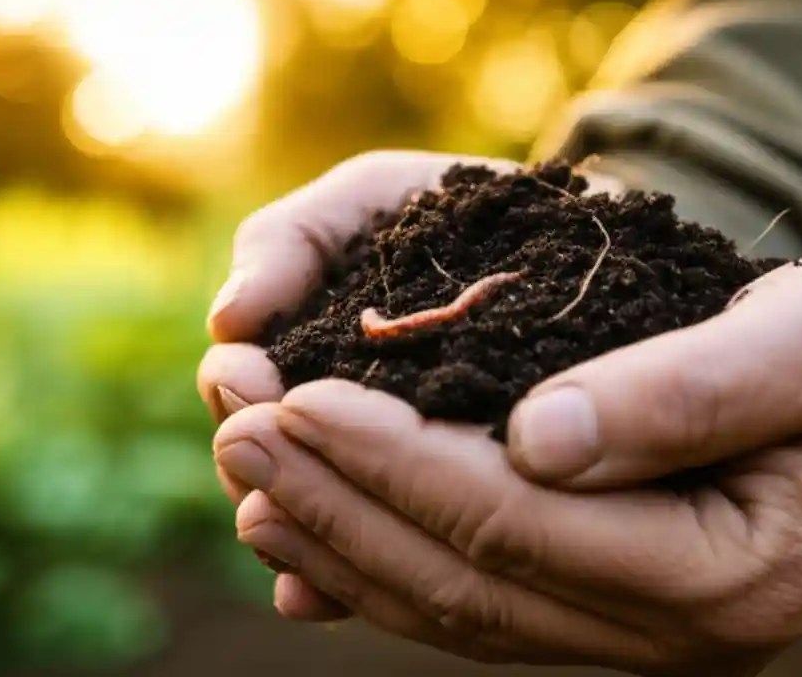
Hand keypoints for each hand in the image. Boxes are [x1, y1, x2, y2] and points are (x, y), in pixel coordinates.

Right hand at [199, 150, 532, 619]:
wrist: (576, 237)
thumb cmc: (454, 211)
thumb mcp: (369, 202)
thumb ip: (289, 241)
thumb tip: (225, 318)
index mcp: (304, 359)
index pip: (243, 395)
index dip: (237, 392)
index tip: (248, 382)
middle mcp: (334, 428)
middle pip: (269, 471)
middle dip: (257, 467)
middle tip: (265, 453)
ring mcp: (388, 475)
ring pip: (317, 525)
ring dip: (293, 532)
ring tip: (286, 539)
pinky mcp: (453, 510)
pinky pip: (391, 558)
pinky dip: (346, 583)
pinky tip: (317, 600)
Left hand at [213, 251, 801, 674]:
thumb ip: (683, 393)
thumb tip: (537, 435)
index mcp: (720, 572)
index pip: (510, 521)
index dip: (390, 460)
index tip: (296, 396)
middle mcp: (668, 630)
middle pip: (459, 574)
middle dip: (332, 496)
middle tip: (231, 419)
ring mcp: (635, 631)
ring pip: (451, 604)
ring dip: (337, 534)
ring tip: (246, 469)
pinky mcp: (612, 603)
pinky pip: (476, 602)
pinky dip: (383, 567)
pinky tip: (310, 530)